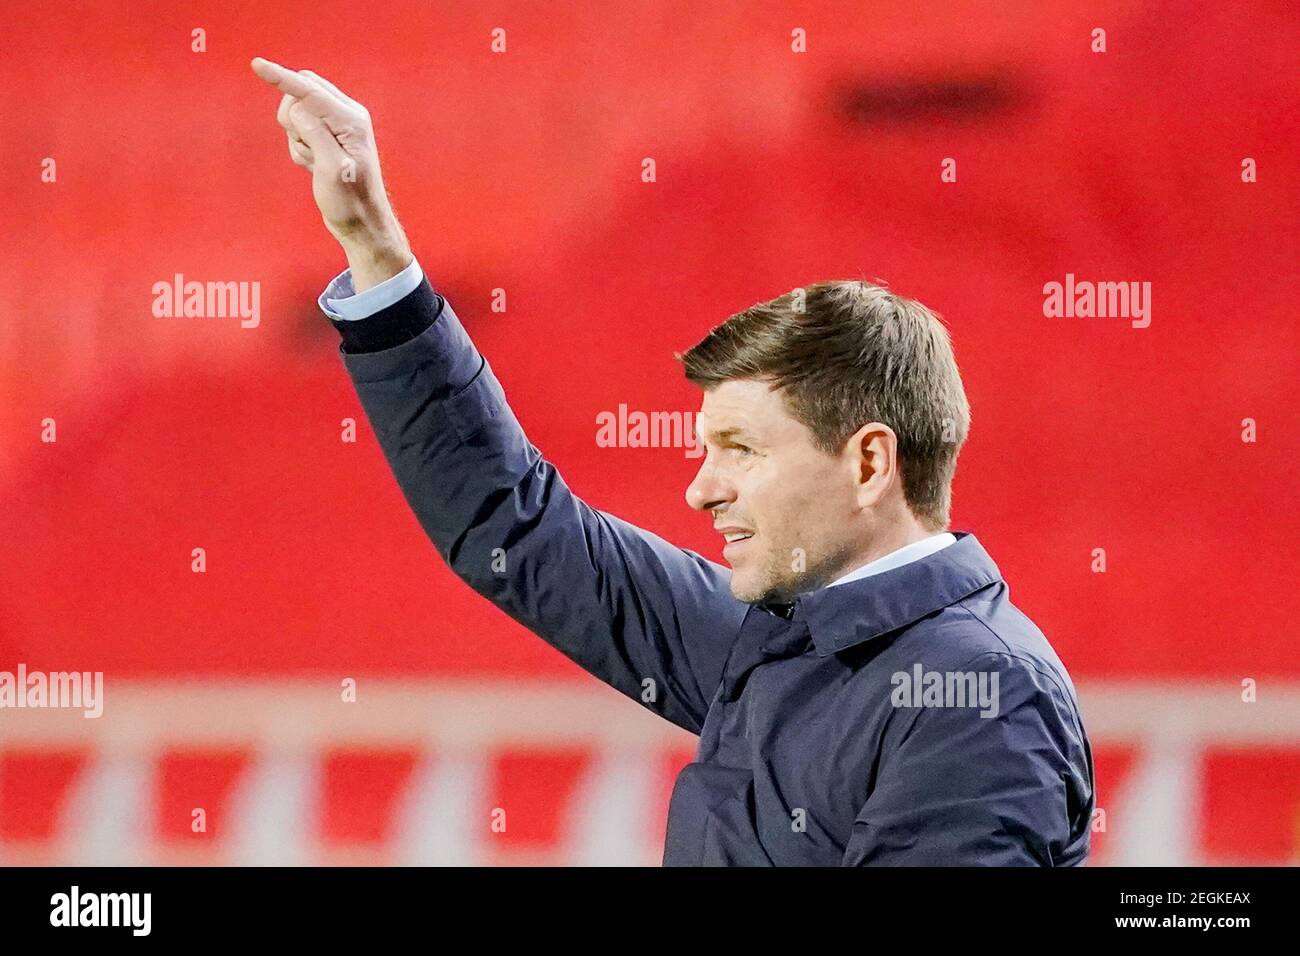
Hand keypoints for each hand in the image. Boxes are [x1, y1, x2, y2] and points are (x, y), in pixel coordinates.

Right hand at [251, 57, 411, 289]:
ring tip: (315, 164)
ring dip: (296, 139)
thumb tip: (298, 108)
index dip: (281, 78)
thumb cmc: (350, 201)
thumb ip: (316, 134)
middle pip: (300, 94)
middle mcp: (346, 117)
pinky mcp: (326, 138)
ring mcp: (336, 127)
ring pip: (296, 113)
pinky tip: (315, 167)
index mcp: (351, 120)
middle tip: (308, 150)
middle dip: (292, 119)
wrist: (361, 223)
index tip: (257, 65)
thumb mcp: (332, 169)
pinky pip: (298, 131)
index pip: (310, 90)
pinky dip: (299, 149)